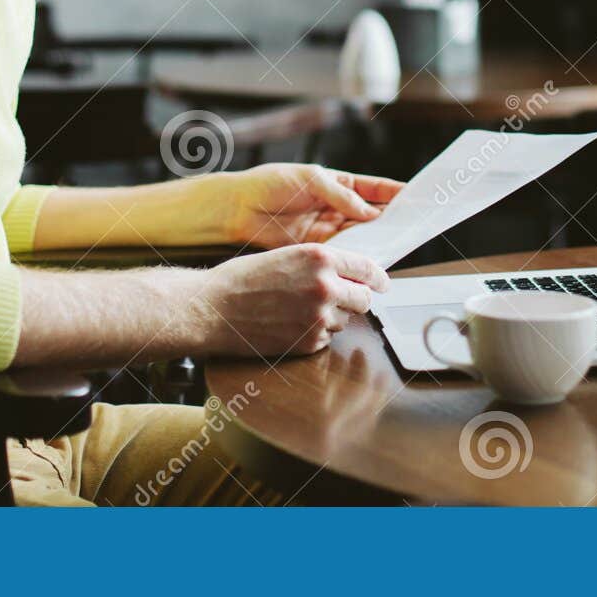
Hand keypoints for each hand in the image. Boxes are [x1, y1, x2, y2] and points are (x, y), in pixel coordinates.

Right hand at [190, 243, 389, 355]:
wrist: (213, 309)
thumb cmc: (242, 280)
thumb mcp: (285, 256)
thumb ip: (318, 264)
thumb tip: (344, 274)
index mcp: (319, 257)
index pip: (366, 268)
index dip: (378, 277)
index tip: (383, 283)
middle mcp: (325, 285)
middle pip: (364, 298)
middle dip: (356, 300)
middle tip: (342, 300)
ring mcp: (319, 316)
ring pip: (345, 320)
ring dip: (331, 318)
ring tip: (299, 311)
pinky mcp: (309, 341)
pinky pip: (326, 339)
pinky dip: (315, 335)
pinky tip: (290, 326)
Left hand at [217, 163, 403, 248]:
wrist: (237, 208)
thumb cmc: (269, 183)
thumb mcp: (310, 180)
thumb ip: (341, 196)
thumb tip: (371, 212)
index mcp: (339, 184)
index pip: (376, 189)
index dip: (397, 193)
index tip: (418, 198)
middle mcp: (338, 207)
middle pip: (374, 215)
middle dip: (394, 220)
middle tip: (415, 226)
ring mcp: (329, 228)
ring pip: (363, 236)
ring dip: (379, 240)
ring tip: (399, 244)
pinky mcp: (318, 248)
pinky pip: (344, 252)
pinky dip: (358, 256)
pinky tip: (370, 260)